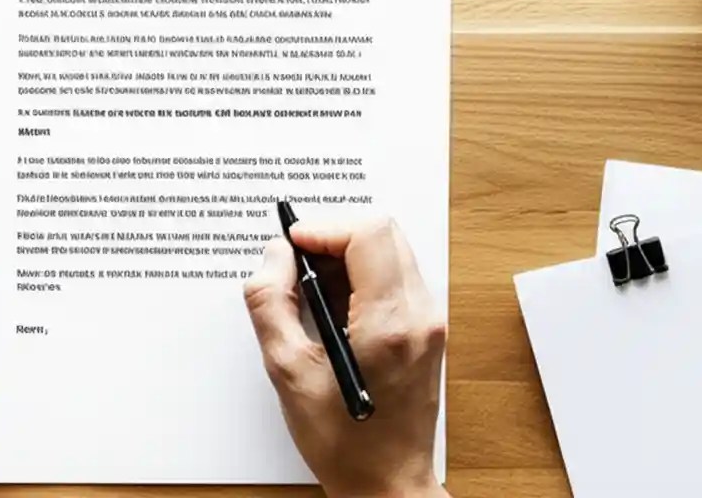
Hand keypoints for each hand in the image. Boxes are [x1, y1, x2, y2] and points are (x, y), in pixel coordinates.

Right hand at [244, 218, 448, 497]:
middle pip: (383, 233)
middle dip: (334, 236)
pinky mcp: (427, 329)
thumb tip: (273, 257)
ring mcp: (429, 321)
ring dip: (347, 256)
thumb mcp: (288, 371)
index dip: (323, 228)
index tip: (292, 244)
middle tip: (297, 263)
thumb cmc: (344, 443)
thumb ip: (271, 303)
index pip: (368, 235)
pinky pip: (395, 276)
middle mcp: (420, 315)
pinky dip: (361, 276)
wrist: (387, 483)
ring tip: (310, 291)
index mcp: (390, 323)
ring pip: (391, 250)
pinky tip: (332, 308)